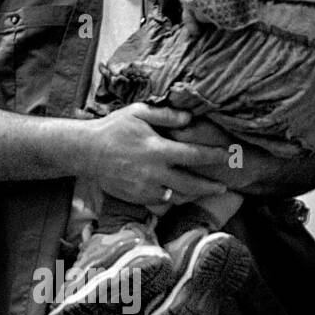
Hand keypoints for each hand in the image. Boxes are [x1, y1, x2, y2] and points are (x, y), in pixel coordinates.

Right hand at [87, 103, 228, 214]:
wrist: (87, 152)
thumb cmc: (114, 128)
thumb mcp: (138, 113)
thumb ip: (166, 115)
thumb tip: (190, 118)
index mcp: (157, 149)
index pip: (194, 155)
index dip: (213, 156)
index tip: (227, 156)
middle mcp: (154, 172)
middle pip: (191, 184)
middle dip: (210, 187)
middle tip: (224, 187)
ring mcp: (146, 188)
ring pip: (178, 197)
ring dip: (194, 195)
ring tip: (206, 192)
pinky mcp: (138, 198)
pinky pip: (162, 201)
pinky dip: (174, 198)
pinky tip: (181, 194)